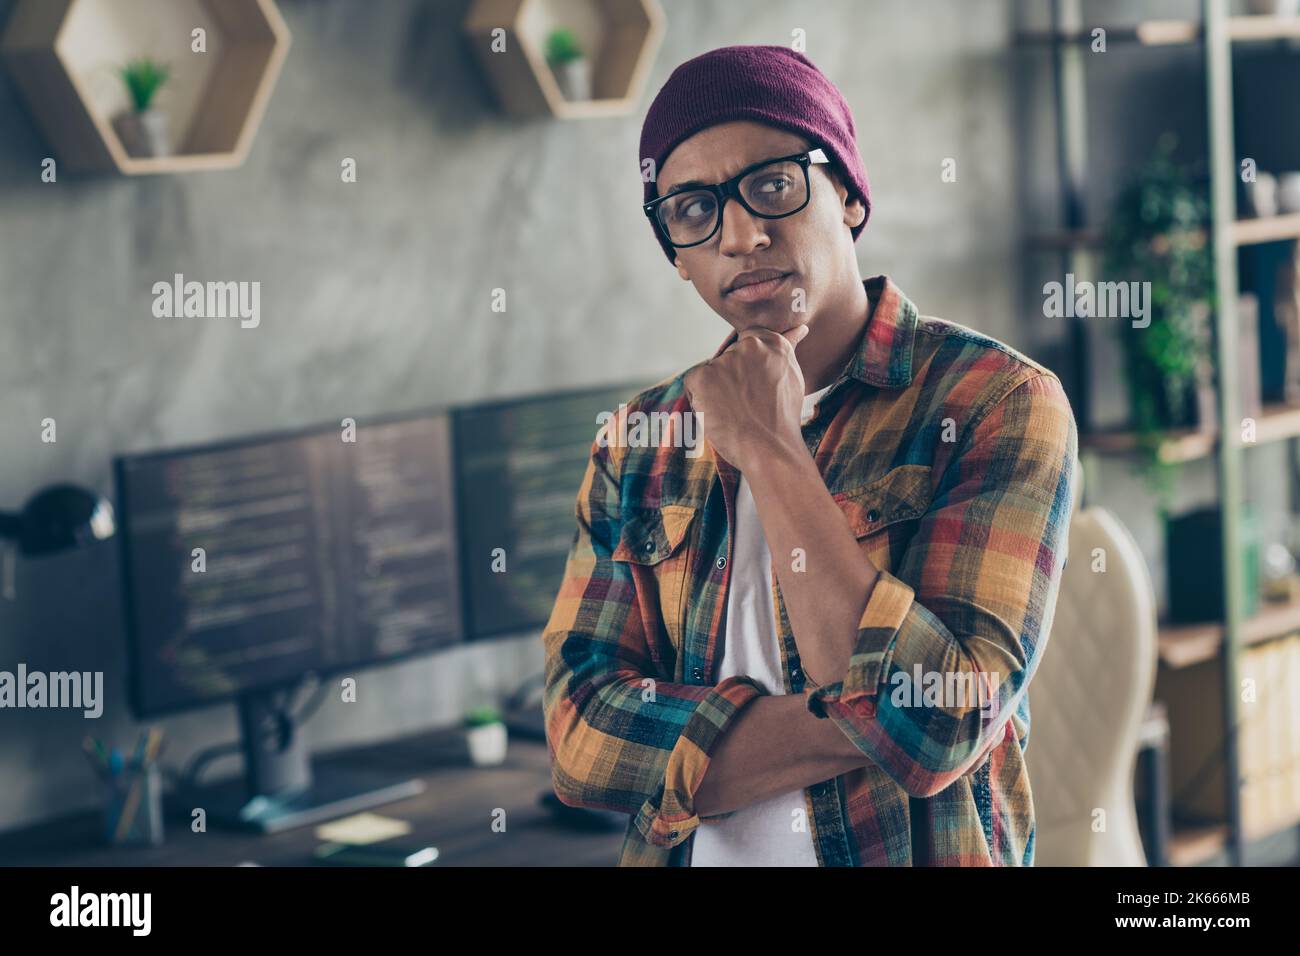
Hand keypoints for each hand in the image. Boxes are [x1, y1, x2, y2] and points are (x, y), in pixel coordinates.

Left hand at [683, 324, 809, 471]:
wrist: (771, 449)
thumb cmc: (782, 418)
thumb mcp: (792, 376)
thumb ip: (788, 348)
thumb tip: (800, 328)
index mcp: (771, 342)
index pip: (748, 340)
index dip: (747, 366)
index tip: (754, 386)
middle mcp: (749, 346)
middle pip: (728, 359)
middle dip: (732, 380)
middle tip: (748, 405)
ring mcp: (725, 361)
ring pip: (711, 373)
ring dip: (716, 391)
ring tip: (736, 412)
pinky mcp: (703, 376)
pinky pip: (694, 383)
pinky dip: (700, 399)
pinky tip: (719, 413)